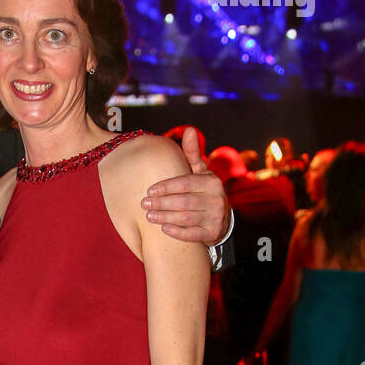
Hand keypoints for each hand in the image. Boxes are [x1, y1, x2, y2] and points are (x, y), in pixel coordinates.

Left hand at [142, 126, 229, 244]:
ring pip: (186, 218)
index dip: (167, 187)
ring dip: (165, 217)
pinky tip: (163, 228)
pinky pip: (192, 234)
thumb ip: (192, 153)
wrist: (220, 218)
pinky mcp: (212, 234)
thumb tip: (190, 130)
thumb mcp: (200, 173)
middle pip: (184, 201)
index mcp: (212, 182)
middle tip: (144, 203)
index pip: (186, 183)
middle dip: (162, 203)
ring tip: (149, 216)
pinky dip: (177, 232)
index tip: (149, 190)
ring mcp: (215, 218)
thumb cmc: (203, 191)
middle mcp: (216, 199)